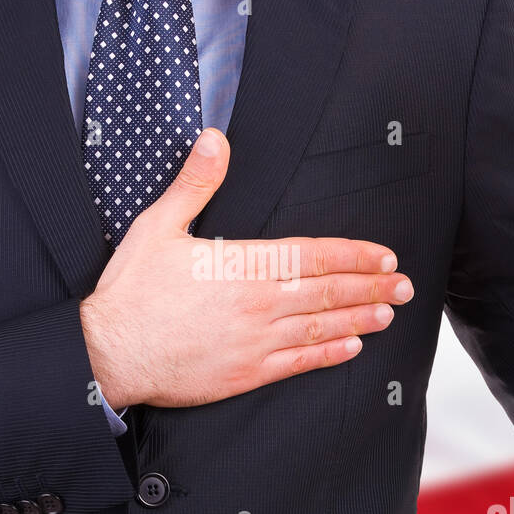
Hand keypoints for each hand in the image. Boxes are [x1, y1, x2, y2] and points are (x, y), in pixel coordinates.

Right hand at [80, 128, 414, 407]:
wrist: (109, 353)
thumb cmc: (130, 291)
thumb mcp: (158, 226)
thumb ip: (195, 183)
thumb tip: (215, 140)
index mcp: (242, 265)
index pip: (312, 256)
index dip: (353, 256)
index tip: (383, 257)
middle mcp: (257, 303)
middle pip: (327, 292)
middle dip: (370, 287)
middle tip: (404, 286)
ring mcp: (254, 342)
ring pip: (320, 327)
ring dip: (360, 319)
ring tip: (388, 314)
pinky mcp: (245, 374)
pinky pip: (298, 363)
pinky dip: (328, 354)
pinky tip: (350, 348)